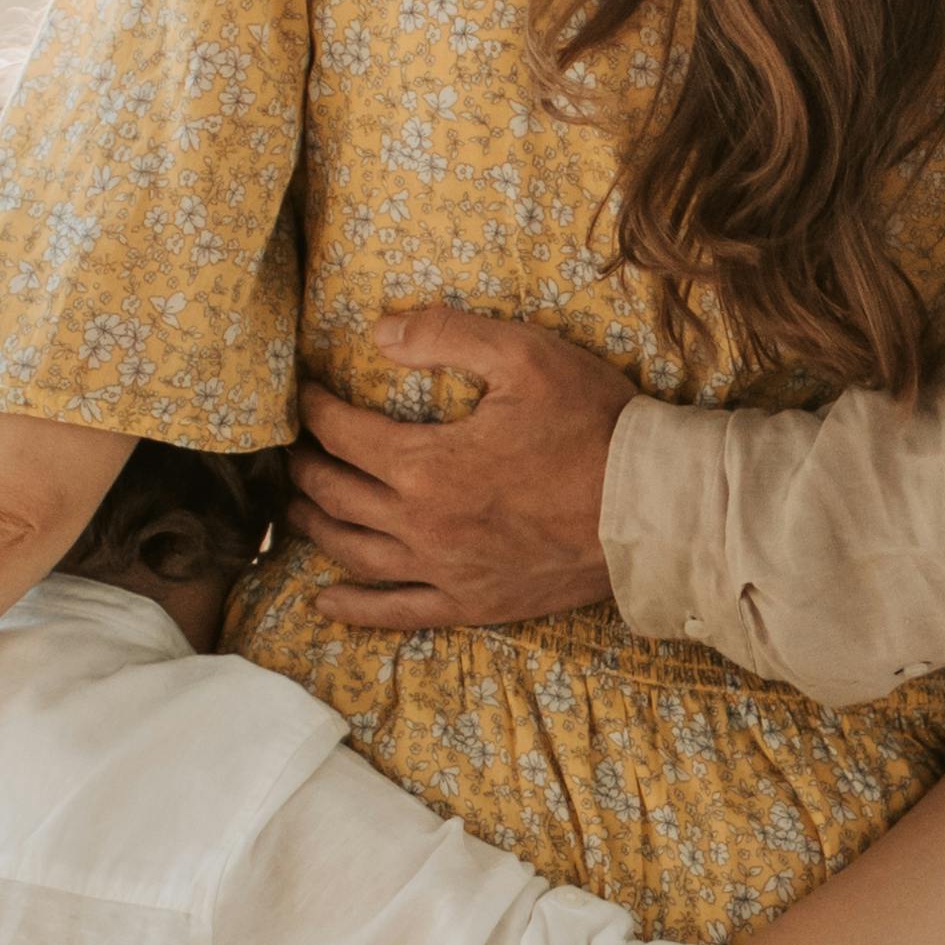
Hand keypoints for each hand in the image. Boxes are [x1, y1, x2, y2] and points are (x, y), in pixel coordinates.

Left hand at [291, 307, 631, 631]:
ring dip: (314, 526)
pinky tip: (324, 601)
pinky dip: (354, 608)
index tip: (304, 392)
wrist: (651, 508)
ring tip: (295, 507)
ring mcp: (445, 570)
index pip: (343, 433)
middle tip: (293, 446)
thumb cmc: (593, 425)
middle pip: (336, 494)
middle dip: (306, 465)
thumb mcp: (524, 356)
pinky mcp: (472, 603)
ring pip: (354, 552)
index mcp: (426, 465)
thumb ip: (445, 335)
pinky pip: (396, 612)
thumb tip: (377, 333)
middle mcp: (422, 525)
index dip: (314, 408)